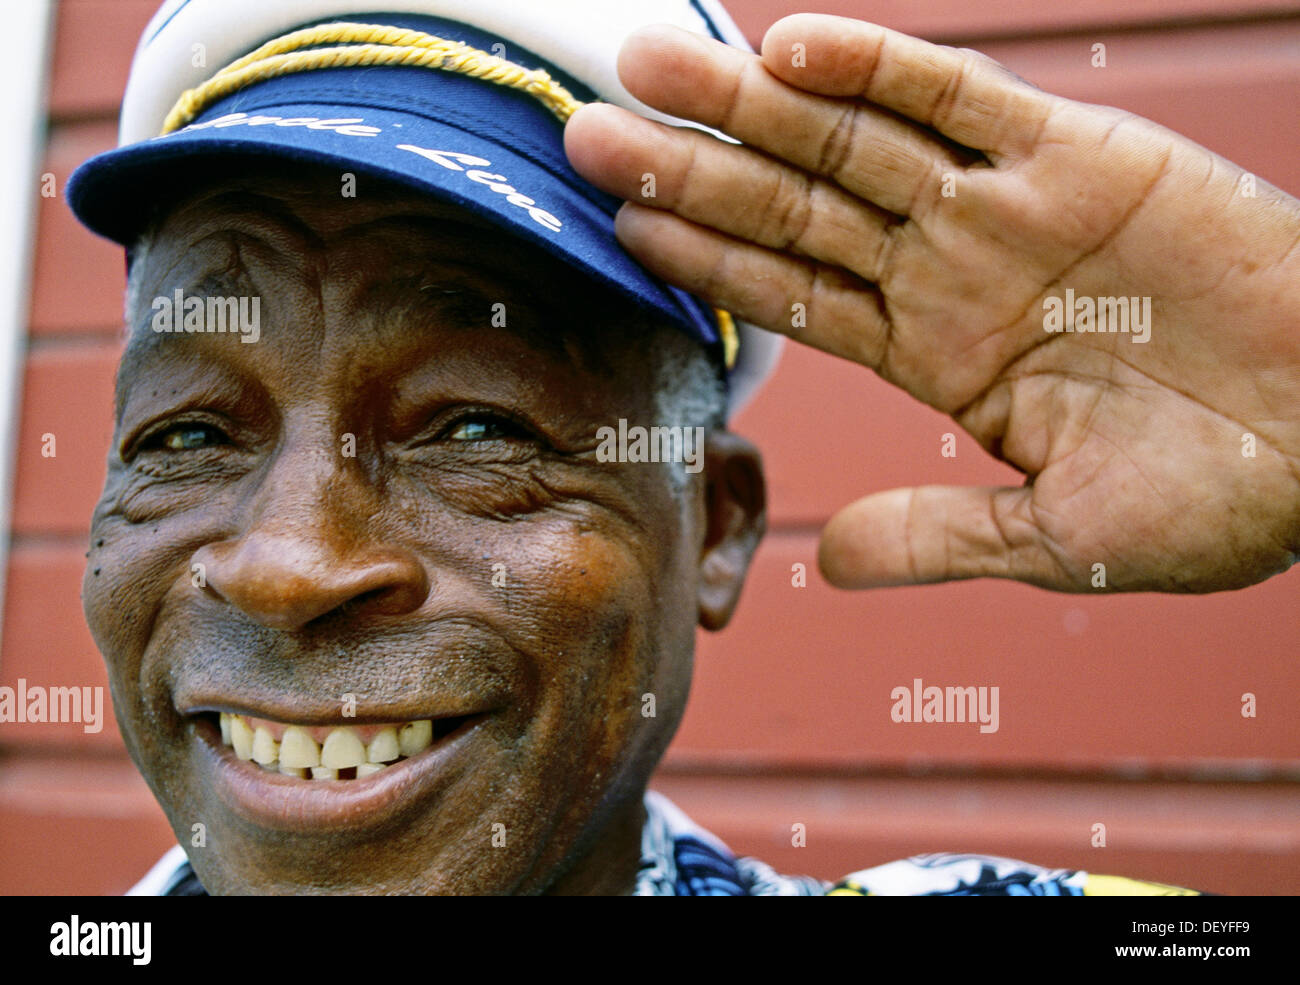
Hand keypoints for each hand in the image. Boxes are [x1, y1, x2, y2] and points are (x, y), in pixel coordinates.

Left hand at [564, 13, 1299, 592]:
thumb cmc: (1218, 494)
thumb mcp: (1057, 540)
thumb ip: (940, 539)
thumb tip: (830, 564)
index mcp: (937, 352)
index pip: (790, 291)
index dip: (700, 258)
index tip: (616, 225)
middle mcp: (953, 268)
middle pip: (793, 205)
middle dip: (689, 170)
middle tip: (584, 131)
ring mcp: (1007, 208)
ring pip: (854, 142)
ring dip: (750, 107)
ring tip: (648, 72)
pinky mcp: (1082, 158)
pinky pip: (962, 102)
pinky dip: (882, 70)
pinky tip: (793, 51)